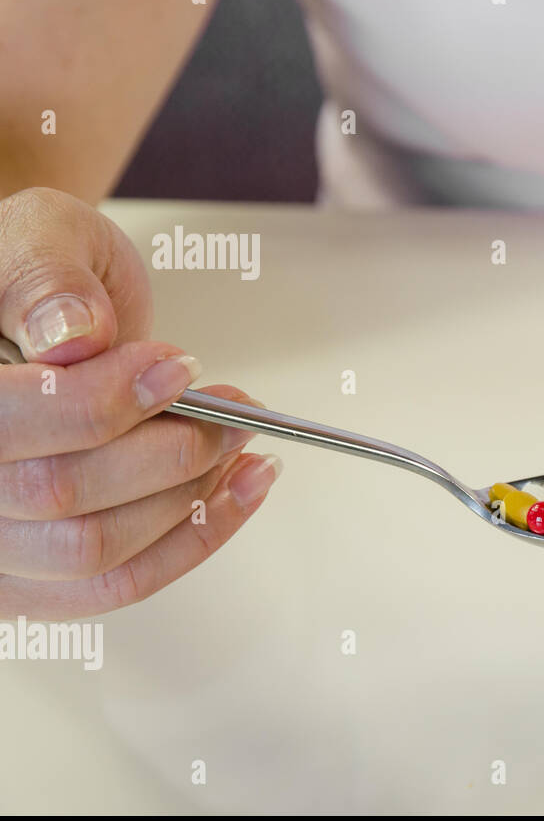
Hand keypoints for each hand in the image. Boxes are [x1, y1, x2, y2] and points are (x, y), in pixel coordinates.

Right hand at [0, 188, 279, 618]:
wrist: (50, 312)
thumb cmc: (39, 274)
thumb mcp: (40, 237)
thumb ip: (47, 280)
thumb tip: (71, 333)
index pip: (4, 427)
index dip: (101, 403)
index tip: (179, 368)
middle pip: (56, 499)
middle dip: (166, 453)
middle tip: (233, 410)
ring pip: (92, 552)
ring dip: (189, 498)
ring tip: (242, 442)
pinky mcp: (35, 576)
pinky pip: (117, 584)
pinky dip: (194, 539)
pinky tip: (241, 488)